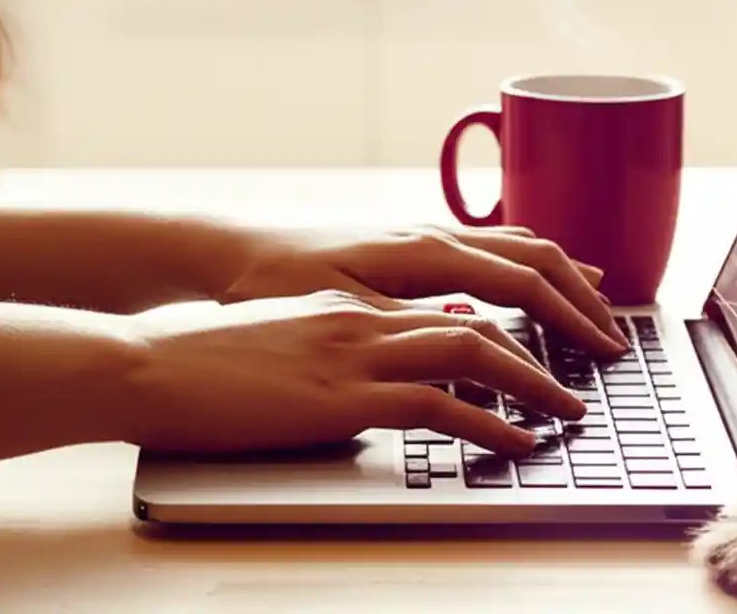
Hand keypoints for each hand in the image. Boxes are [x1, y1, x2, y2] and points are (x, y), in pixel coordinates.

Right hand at [122, 290, 586, 456]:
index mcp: (361, 303)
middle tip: (587, 365)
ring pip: (474, 352)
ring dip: (533, 384)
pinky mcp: (342, 396)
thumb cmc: (212, 358)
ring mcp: (359, 352)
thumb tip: (387, 379)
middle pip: (486, 315)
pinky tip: (516, 443)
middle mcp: (371, 317)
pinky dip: (488, 424)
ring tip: (569, 412)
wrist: (149, 362)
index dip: (522, 302)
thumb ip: (350, 351)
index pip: (462, 292)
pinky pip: (437, 406)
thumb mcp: (296, 341)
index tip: (565, 316)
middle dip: (548, 340)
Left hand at [222, 224, 627, 354]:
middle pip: (535, 257)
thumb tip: (482, 335)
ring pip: (519, 245)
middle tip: (615, 339)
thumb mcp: (340, 313)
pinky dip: (532, 266)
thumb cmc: (272, 283)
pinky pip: (494, 247)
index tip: (601, 353)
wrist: (224, 250)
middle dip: (582, 298)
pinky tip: (535, 280)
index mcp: (424, 252)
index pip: (523, 282)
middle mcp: (434, 234)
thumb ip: (413, 326)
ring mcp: (426, 234)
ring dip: (564, 276)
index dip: (570, 318)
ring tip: (599, 301)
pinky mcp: (414, 245)